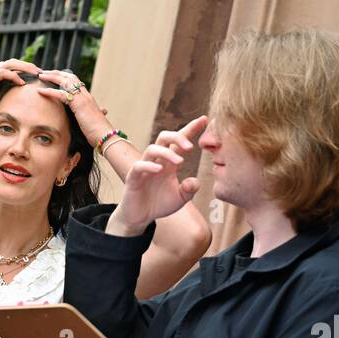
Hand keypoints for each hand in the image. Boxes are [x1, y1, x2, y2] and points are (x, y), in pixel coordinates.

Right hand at [0, 58, 39, 113]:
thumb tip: (4, 105)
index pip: (13, 68)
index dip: (25, 71)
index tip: (36, 77)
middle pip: (16, 63)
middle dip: (29, 66)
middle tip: (42, 72)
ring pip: (12, 65)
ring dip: (26, 68)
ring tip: (37, 74)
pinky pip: (4, 73)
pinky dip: (14, 77)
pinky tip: (22, 83)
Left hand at [36, 69, 110, 144]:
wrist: (105, 136)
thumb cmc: (97, 133)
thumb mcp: (88, 122)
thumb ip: (83, 117)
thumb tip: (80, 120)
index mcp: (88, 98)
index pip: (76, 81)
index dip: (64, 77)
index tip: (54, 76)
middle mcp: (86, 95)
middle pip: (70, 77)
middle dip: (56, 73)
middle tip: (44, 72)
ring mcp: (83, 98)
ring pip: (65, 81)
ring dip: (52, 77)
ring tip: (41, 75)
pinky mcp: (79, 104)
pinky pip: (61, 94)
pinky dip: (50, 91)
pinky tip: (41, 90)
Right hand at [109, 117, 206, 233]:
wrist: (140, 218)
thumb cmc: (159, 204)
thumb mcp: (180, 199)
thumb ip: (190, 189)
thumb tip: (195, 181)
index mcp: (169, 163)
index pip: (179, 142)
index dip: (191, 129)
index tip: (204, 119)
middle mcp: (157, 161)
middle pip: (164, 137)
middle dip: (178, 136)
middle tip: (190, 147)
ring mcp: (144, 167)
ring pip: (153, 149)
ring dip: (167, 152)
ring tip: (180, 161)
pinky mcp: (133, 178)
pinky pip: (139, 166)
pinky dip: (149, 165)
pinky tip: (159, 169)